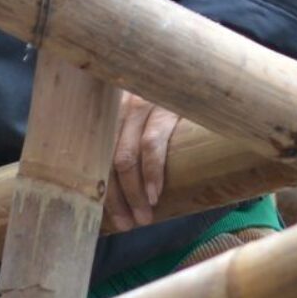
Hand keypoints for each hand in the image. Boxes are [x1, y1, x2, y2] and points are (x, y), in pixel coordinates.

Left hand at [109, 91, 178, 231]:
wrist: (201, 73)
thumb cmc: (170, 101)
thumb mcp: (144, 114)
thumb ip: (129, 138)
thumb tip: (124, 188)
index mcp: (109, 111)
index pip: (95, 156)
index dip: (98, 189)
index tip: (106, 216)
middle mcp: (118, 107)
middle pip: (106, 160)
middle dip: (114, 198)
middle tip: (125, 224)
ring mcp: (140, 105)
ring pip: (125, 157)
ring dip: (133, 193)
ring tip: (142, 218)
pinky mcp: (165, 107)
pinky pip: (152, 144)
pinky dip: (151, 173)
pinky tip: (154, 194)